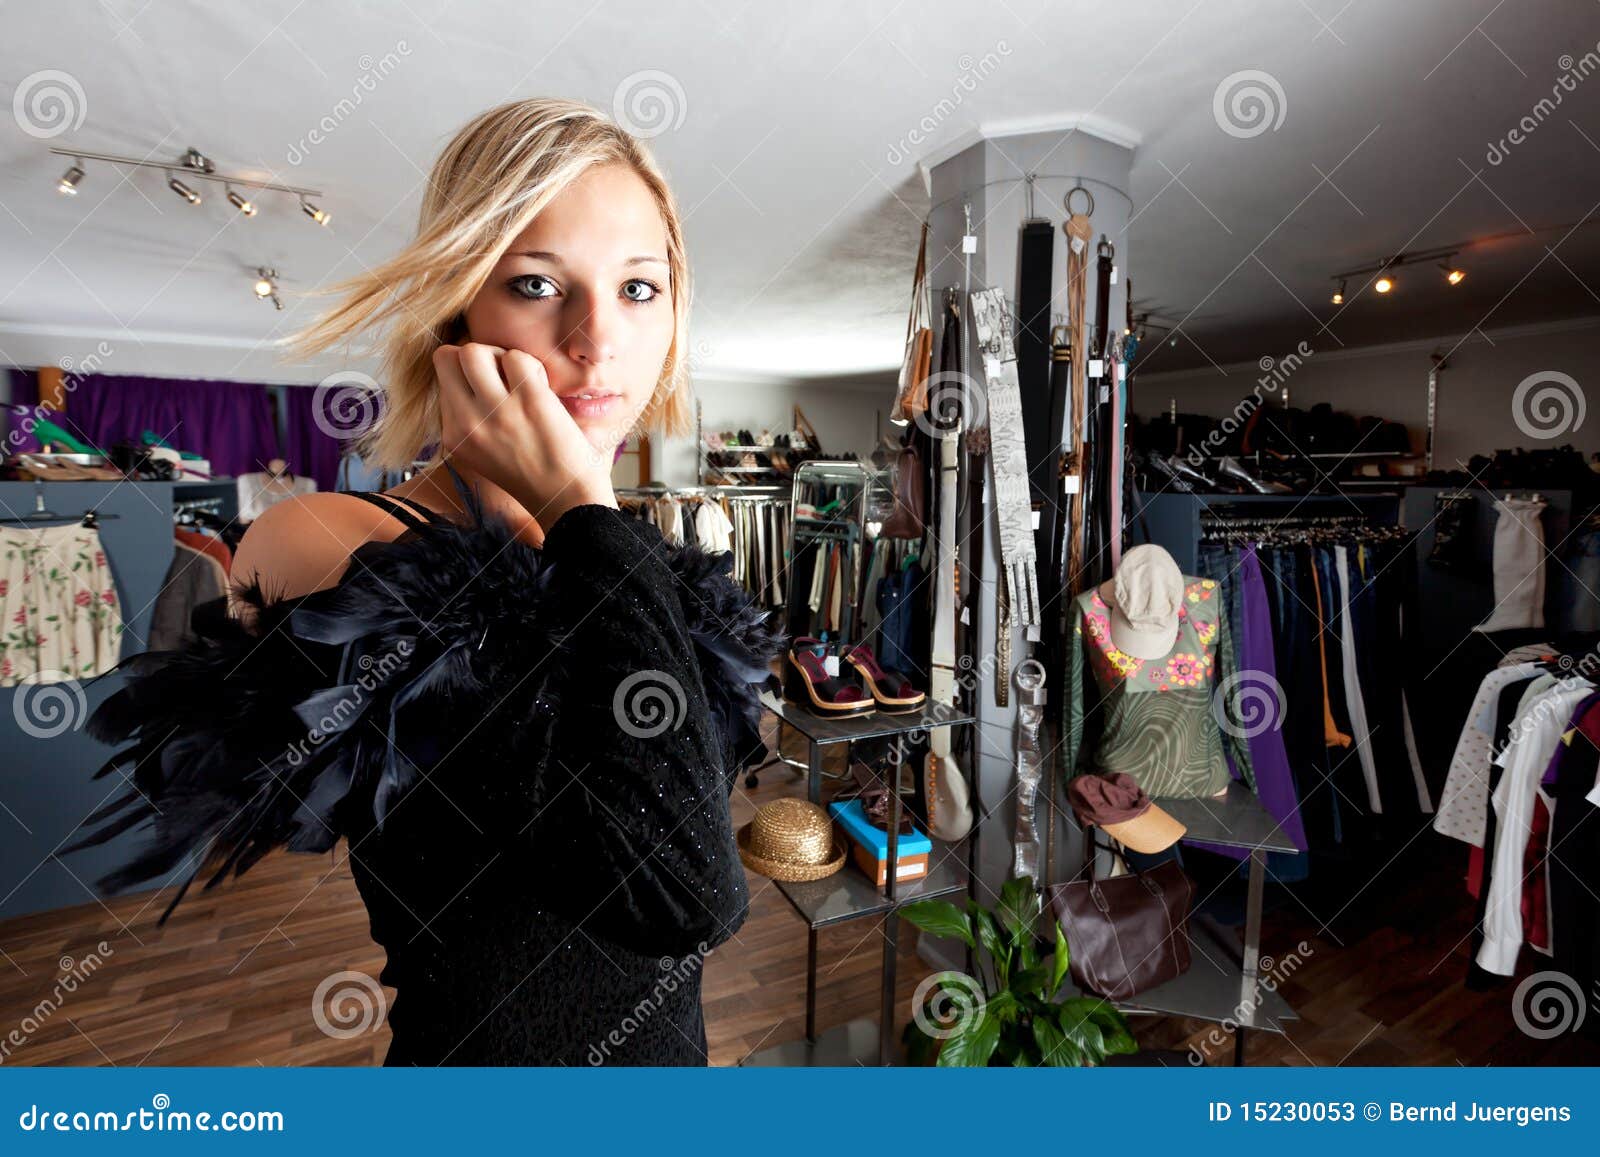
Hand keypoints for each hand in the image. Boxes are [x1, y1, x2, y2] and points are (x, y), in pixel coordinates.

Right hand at [434, 342, 618, 526]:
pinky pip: (517, 357)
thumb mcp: (482, 450)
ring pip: (475, 350)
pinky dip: (531, 366)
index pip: (442, 376)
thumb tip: (465, 365)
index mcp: (453, 435)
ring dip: (500, 356)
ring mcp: (497, 411)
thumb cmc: (532, 472)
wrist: (566, 500)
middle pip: (448, 357)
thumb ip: (469, 415)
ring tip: (519, 379)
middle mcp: (467, 423)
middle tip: (501, 375)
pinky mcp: (530, 400)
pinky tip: (541, 389)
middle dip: (476, 356)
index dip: (467, 372)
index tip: (489, 387)